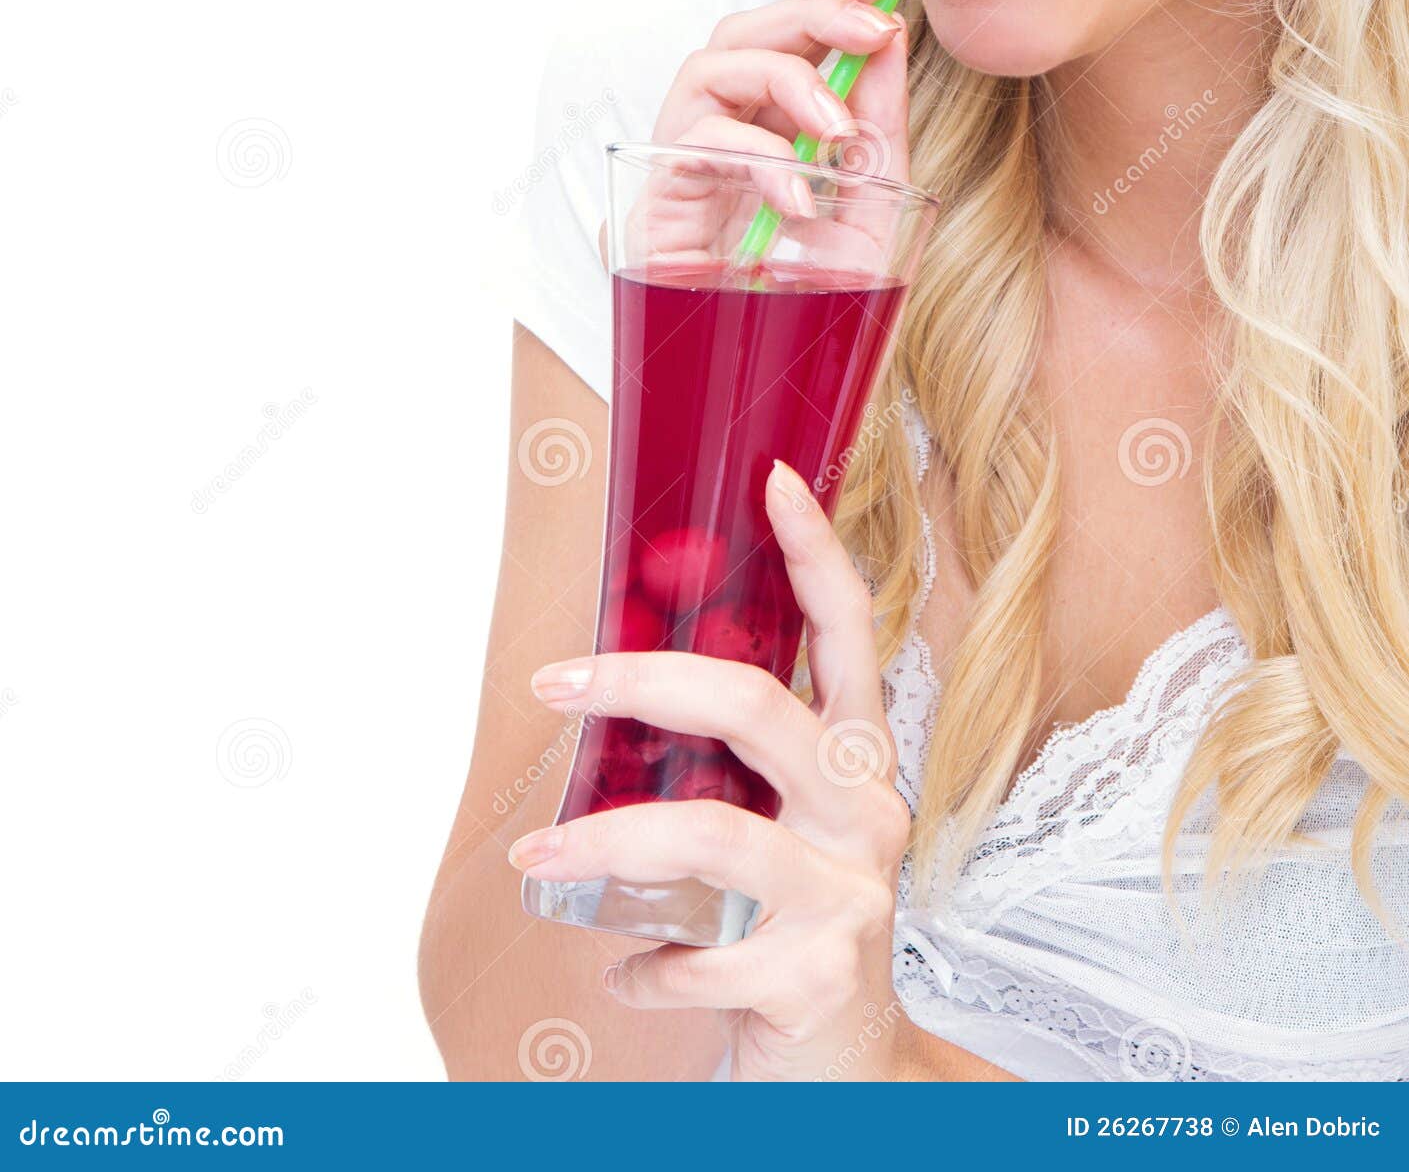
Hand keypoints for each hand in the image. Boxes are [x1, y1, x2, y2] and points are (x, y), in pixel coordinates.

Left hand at [509, 457, 915, 1081]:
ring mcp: (850, 894)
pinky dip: (642, 967)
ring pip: (714, 832)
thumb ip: (729, 763)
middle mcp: (867, 810)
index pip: (850, 633)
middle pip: (756, 707)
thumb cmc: (792, 923)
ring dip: (604, 839)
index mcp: (856, 758)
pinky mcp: (818, 976)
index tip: (772, 480)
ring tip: (538, 853)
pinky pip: (695, 958)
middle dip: (643, 681)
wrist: (849, 1072)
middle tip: (556, 680)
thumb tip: (616, 682)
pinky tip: (625, 972)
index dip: (816, 553)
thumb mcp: (778, 828)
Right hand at [615, 0, 910, 269]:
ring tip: (838, 135)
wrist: (766, 381)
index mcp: (770, 126)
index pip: (791, 37)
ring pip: (711, 66)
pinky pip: (695, 140)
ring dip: (786, 82)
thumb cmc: (812, 296)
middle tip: (875, 25)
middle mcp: (721, 131)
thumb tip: (888, 41)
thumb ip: (878, 126)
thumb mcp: (872, 205)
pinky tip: (798, 192)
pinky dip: (755, 154)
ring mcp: (682, 161)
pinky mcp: (655, 199)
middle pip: (744, 31)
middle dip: (813, 14)